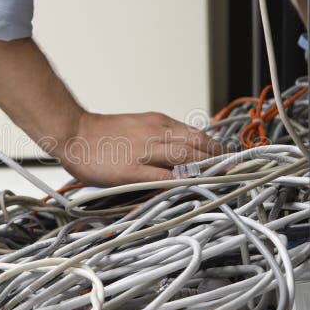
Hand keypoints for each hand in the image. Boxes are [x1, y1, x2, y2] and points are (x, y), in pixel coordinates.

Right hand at [48, 111, 225, 185]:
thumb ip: (157, 138)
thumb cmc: (100, 134)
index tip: (229, 157)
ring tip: (225, 179)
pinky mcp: (133, 170)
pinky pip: (164, 175)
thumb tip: (177, 155)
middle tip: (237, 170)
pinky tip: (196, 187)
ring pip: (186, 157)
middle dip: (219, 158)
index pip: (195, 134)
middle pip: (197, 144)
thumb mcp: (136, 127)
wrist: (73, 132)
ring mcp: (145, 152)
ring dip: (208, 168)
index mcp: (157, 122)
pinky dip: (183, 180)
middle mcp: (155, 133)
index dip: (215, 147)